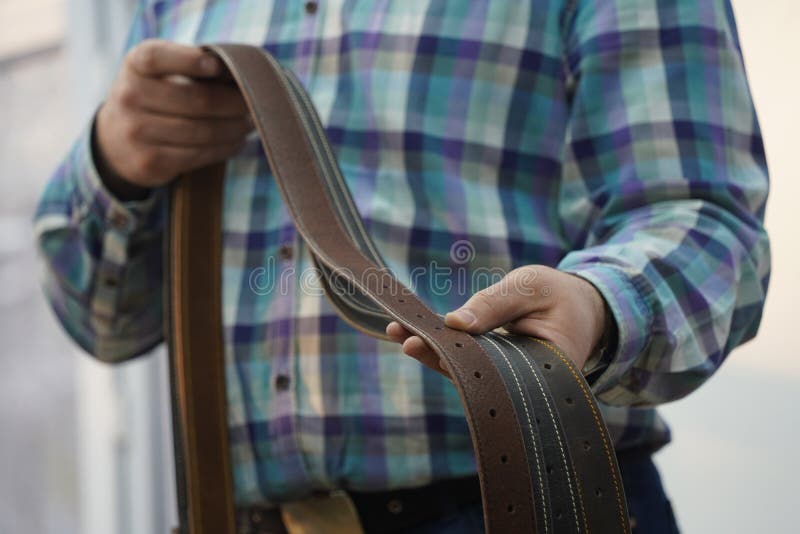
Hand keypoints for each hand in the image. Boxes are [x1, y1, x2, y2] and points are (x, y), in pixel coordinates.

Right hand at [94, 39, 252, 191]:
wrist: (114, 140)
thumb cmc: (152, 97)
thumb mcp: (158, 73)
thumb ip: (190, 66)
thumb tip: (241, 76)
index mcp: (135, 66)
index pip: (158, 57)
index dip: (190, 60)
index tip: (218, 66)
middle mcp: (129, 96)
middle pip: (197, 100)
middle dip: (234, 103)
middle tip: (253, 103)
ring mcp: (137, 132)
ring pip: (203, 131)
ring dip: (235, 128)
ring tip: (249, 124)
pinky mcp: (150, 162)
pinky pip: (199, 155)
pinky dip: (225, 148)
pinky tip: (236, 141)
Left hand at [385, 265, 609, 376]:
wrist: (581, 305)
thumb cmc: (559, 294)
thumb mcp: (531, 288)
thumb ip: (494, 304)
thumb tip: (453, 322)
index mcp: (546, 370)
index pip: (492, 370)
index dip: (454, 359)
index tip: (421, 345)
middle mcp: (525, 383)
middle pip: (474, 374)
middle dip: (434, 355)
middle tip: (403, 338)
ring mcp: (509, 377)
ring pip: (466, 368)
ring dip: (431, 350)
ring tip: (398, 331)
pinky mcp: (497, 366)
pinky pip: (468, 358)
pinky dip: (442, 343)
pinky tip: (413, 331)